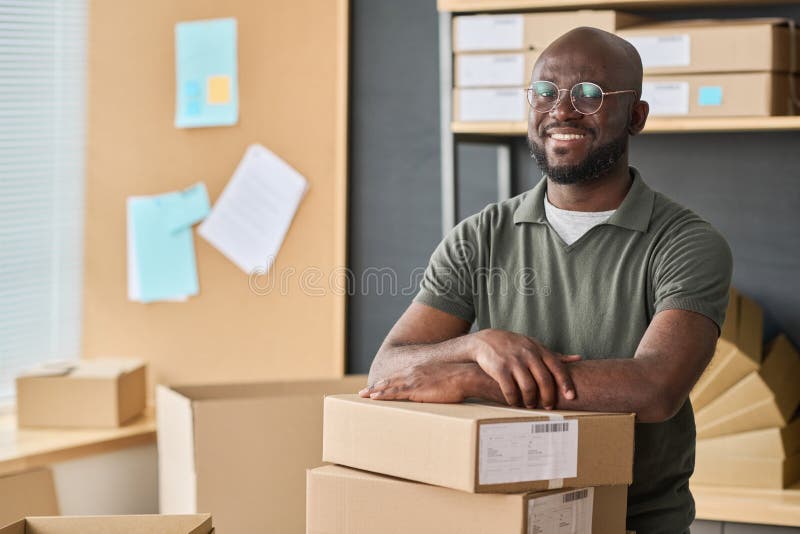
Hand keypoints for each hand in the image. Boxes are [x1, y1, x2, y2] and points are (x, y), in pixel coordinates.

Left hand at [358, 362, 477, 403]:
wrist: (466, 375)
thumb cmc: (458, 379)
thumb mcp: (443, 379)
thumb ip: (435, 384)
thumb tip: (434, 392)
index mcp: (419, 370)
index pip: (398, 376)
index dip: (386, 382)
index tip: (376, 386)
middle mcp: (413, 372)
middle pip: (389, 380)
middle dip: (375, 386)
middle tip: (363, 392)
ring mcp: (413, 380)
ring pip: (388, 386)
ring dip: (375, 391)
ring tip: (364, 396)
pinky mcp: (416, 388)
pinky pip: (395, 393)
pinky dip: (383, 395)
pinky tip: (375, 398)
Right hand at [470, 329, 579, 408]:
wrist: (486, 340)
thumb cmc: (515, 346)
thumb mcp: (535, 346)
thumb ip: (555, 355)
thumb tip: (578, 358)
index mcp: (539, 350)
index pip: (557, 368)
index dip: (566, 384)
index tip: (571, 397)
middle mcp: (528, 355)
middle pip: (544, 380)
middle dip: (548, 397)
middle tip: (548, 406)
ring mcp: (513, 361)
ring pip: (528, 387)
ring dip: (531, 400)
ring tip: (530, 404)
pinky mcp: (499, 369)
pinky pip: (510, 390)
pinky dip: (514, 400)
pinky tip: (515, 402)